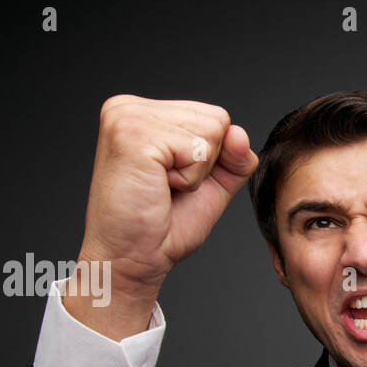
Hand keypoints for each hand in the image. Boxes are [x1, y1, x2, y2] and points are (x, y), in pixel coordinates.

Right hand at [70, 95, 259, 336]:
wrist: (132, 259)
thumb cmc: (163, 227)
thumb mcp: (211, 185)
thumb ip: (232, 156)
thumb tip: (239, 133)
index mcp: (142, 112)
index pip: (213, 116)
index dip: (211, 158)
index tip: (174, 182)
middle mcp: (129, 107)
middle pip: (216, 119)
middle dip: (205, 164)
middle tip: (167, 188)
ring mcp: (127, 117)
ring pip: (211, 130)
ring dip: (196, 172)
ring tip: (162, 187)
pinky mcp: (132, 135)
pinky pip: (198, 149)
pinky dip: (189, 178)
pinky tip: (159, 188)